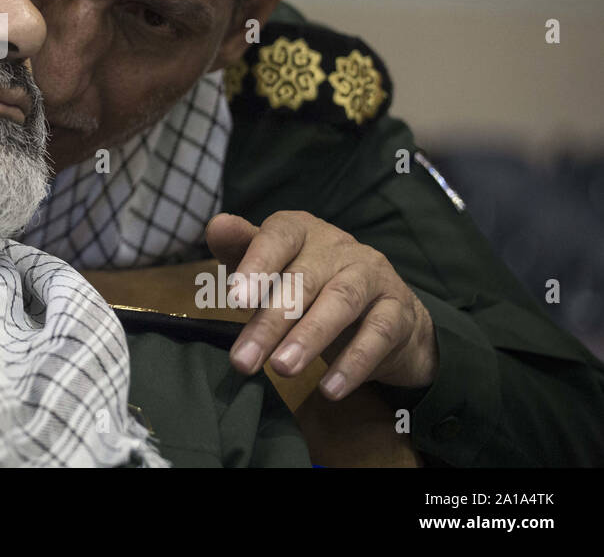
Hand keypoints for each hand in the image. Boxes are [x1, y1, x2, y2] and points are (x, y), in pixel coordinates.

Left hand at [205, 211, 438, 398]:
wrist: (387, 317)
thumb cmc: (313, 287)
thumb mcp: (274, 269)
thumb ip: (242, 250)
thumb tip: (216, 226)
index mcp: (303, 230)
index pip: (279, 236)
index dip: (257, 264)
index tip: (234, 299)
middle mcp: (340, 246)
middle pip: (303, 280)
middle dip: (270, 323)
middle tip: (243, 360)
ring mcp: (373, 275)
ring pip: (340, 302)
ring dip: (309, 338)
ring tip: (282, 369)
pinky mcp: (399, 311)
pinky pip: (378, 335)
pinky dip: (353, 363)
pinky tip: (330, 388)